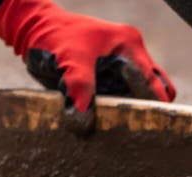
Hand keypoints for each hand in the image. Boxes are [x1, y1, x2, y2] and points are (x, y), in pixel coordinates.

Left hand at [0, 0, 175, 131]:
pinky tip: (110, 124)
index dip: (155, 105)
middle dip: (149, 109)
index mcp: (128, 45)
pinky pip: (124, 97)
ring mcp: (122, 66)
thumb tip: (84, 122)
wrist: (33, 29)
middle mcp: (131, 55)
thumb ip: (79, 88)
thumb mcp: (69, 62)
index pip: (152, 81)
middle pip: (157, 88)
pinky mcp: (111, 76)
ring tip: (124, 132)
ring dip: (133, 111)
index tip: (155, 127)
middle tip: (138, 131)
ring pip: (141, 95)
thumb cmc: (54, 37)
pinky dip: (120, 110)